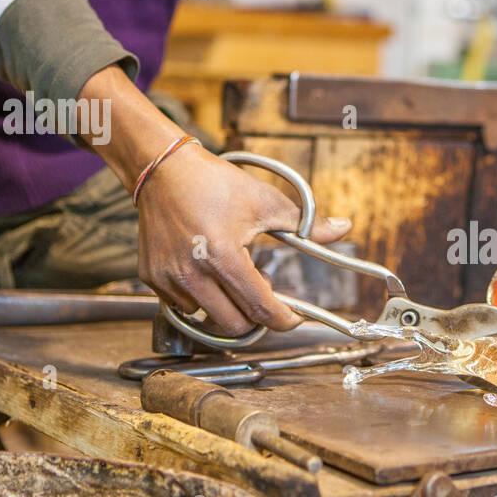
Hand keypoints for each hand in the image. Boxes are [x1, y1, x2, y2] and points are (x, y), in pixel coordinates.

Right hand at [81, 66, 350, 334]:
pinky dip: (201, 299)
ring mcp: (168, 278)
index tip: (293, 318)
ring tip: (234, 278)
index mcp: (223, 256)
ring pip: (208, 318)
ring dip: (227, 306)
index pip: (260, 307)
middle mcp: (192, 273)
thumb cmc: (217, 184)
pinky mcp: (152, 277)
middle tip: (264, 295)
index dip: (283, 319)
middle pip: (234, 325)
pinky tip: (208, 273)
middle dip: (255, 317)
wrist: (165, 171)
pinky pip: (184, 306)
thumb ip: (307, 224)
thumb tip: (344, 228)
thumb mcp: (266, 201)